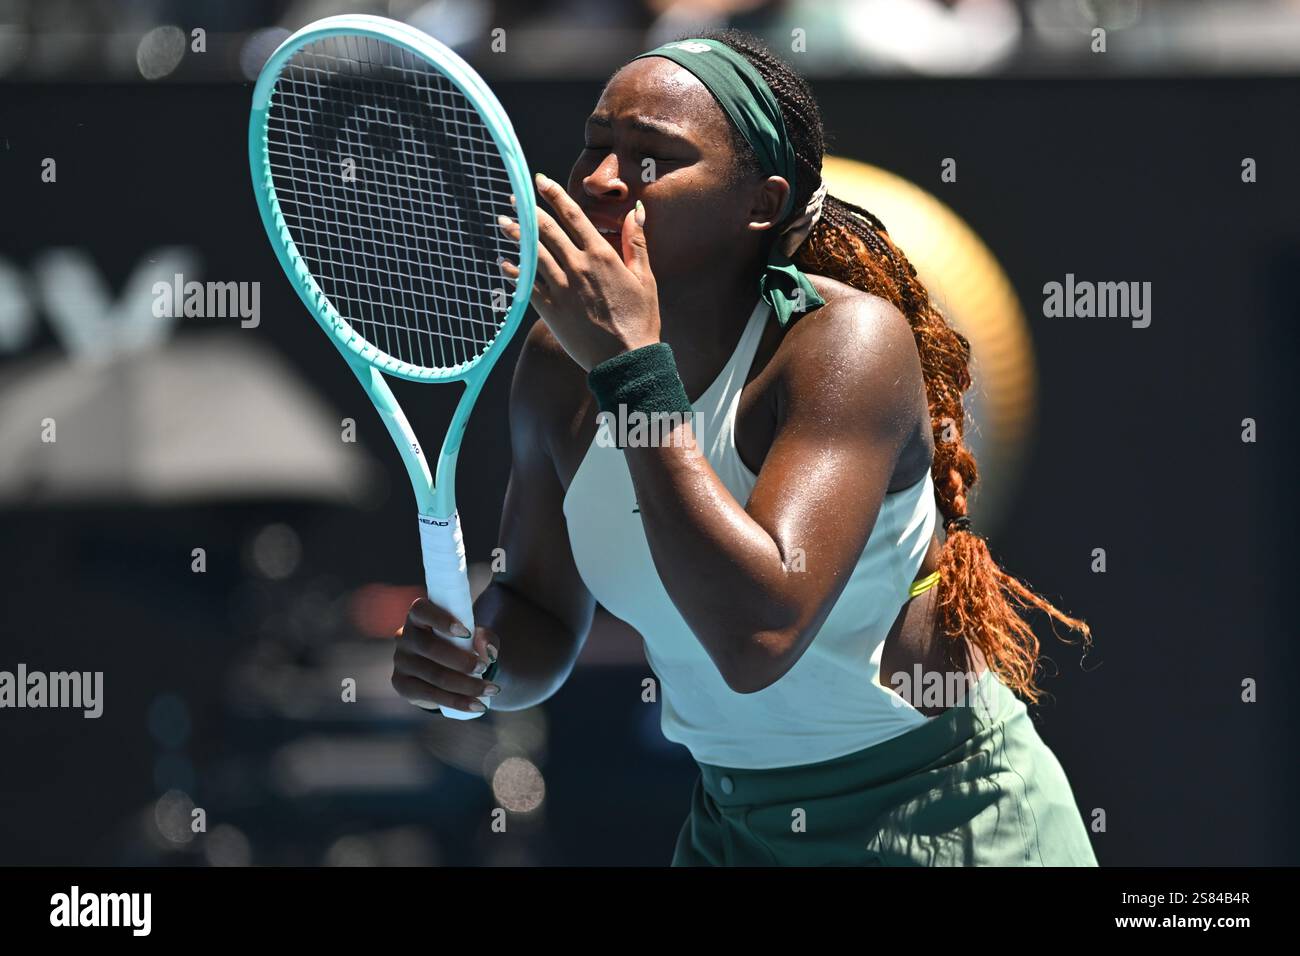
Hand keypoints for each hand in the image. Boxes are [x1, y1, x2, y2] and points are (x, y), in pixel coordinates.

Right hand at [391, 598, 498, 714]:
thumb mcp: (475, 636)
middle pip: (430, 648)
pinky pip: (430, 695)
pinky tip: (478, 705)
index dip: (442, 620)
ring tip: (491, 688)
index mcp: (418, 616)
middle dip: (461, 660)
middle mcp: (404, 636)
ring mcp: (401, 662)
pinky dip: (457, 701)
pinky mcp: (402, 685)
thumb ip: (484, 638)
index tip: (466, 633)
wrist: (444, 668)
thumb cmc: (460, 643)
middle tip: (485, 667)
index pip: (421, 610)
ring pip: (434, 675)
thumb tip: (487, 652)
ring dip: (466, 685)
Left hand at [499, 173, 660, 370]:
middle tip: (515, 199)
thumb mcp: (645, 278)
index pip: (572, 216)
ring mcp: (561, 289)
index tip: (540, 181)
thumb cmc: (640, 319)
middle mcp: (578, 267)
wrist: (626, 360)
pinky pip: (526, 286)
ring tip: (503, 223)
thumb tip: (636, 211)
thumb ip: (637, 242)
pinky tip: (505, 263)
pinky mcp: (551, 311)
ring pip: (533, 254)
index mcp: (601, 255)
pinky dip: (514, 272)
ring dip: (516, 236)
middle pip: (546, 231)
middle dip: (529, 211)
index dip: (554, 195)